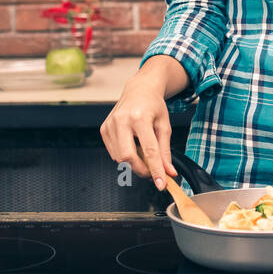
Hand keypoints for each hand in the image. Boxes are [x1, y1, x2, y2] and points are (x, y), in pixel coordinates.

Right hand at [99, 75, 178, 190]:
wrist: (139, 90)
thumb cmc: (153, 105)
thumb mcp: (164, 126)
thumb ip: (165, 151)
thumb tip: (168, 172)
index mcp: (139, 117)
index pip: (149, 150)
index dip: (156, 170)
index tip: (161, 184)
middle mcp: (121, 120)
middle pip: (128, 157)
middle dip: (141, 170)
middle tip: (153, 173)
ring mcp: (110, 125)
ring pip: (120, 158)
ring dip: (134, 164)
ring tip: (145, 155)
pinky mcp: (104, 129)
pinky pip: (114, 152)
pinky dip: (125, 156)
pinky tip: (133, 147)